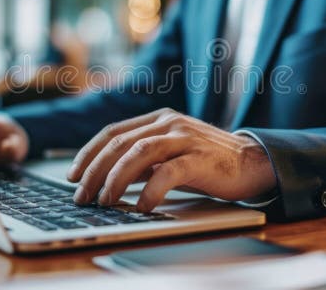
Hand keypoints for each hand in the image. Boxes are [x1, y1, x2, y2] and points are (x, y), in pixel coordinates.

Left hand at [67, 108, 276, 211]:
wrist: (253, 162)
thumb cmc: (207, 162)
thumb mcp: (171, 153)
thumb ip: (143, 159)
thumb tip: (106, 179)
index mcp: (158, 119)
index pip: (113, 132)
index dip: (88, 153)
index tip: (72, 175)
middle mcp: (169, 123)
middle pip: (120, 143)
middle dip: (95, 171)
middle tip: (82, 195)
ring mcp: (185, 138)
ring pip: (139, 153)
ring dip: (116, 179)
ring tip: (105, 201)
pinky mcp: (201, 158)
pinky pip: (169, 173)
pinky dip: (151, 190)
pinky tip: (141, 206)